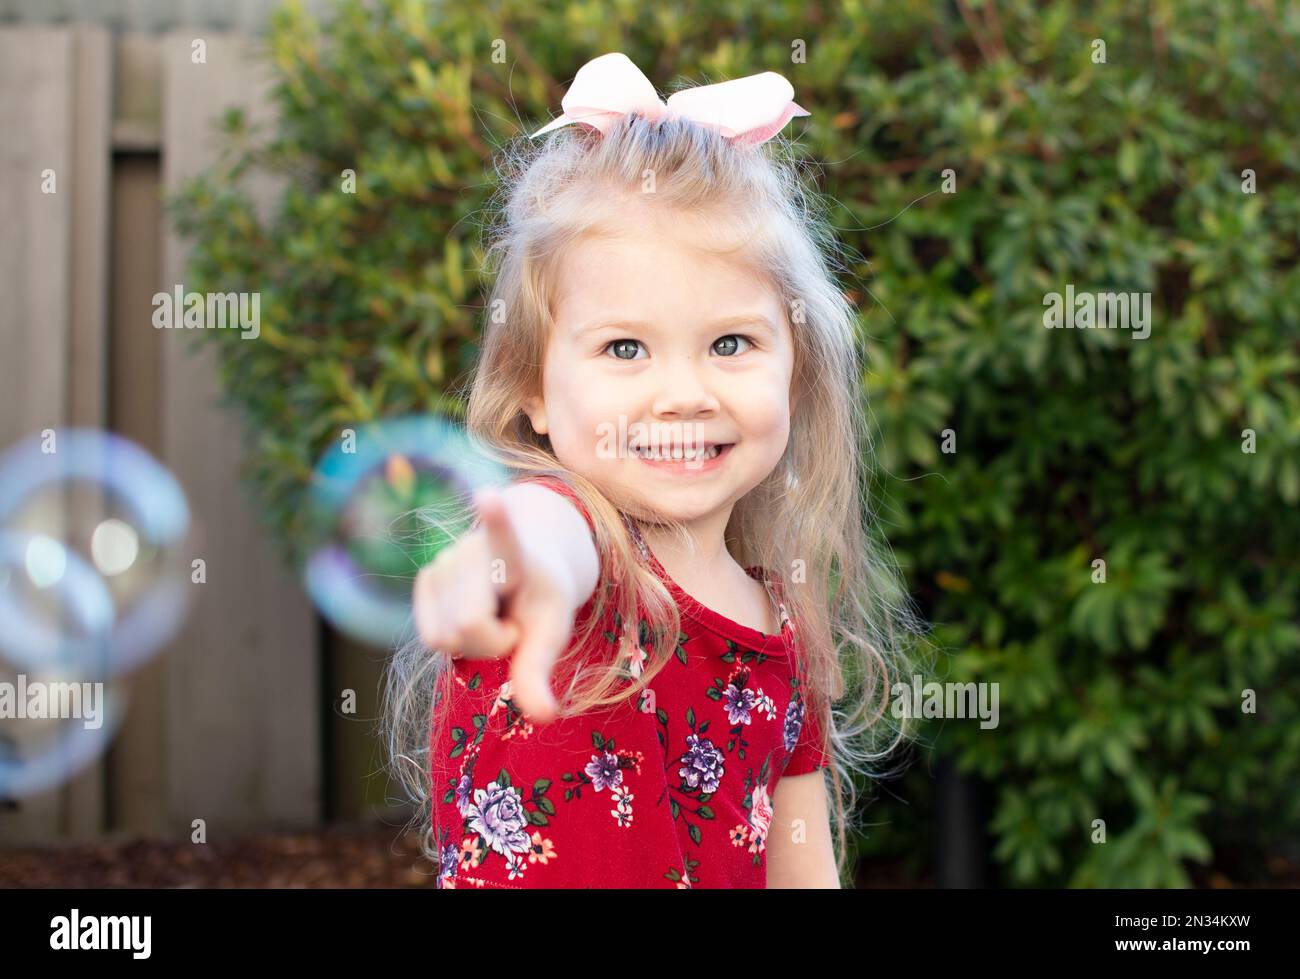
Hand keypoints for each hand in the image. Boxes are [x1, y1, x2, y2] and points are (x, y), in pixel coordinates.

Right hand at [412, 487, 579, 723]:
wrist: (529, 561)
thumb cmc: (544, 597)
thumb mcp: (553, 630)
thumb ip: (540, 671)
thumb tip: (544, 718)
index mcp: (515, 552)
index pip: (504, 535)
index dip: (496, 519)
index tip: (490, 495)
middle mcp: (472, 549)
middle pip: (468, 628)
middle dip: (494, 644)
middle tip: (514, 625)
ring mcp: (443, 561)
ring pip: (444, 639)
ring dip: (474, 644)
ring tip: (495, 616)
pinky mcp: (425, 579)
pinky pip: (431, 638)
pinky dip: (454, 641)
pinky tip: (474, 615)